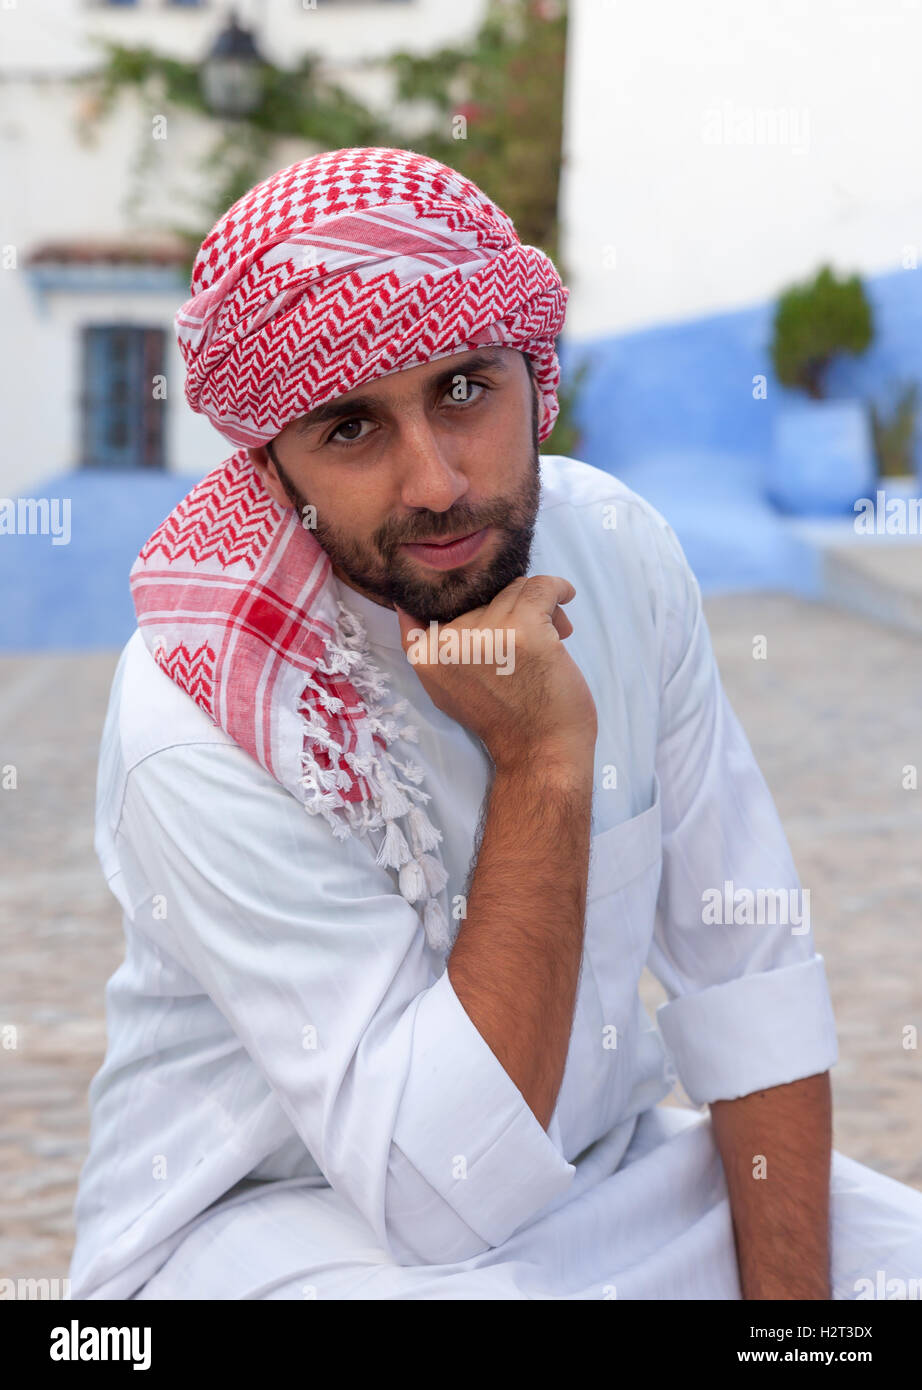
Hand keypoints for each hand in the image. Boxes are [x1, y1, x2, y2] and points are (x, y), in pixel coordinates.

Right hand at [396, 575, 597, 775]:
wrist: (538, 753)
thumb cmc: (502, 721)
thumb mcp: (445, 688)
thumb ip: (431, 648)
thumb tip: (432, 598)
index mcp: (425, 653)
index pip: (435, 599)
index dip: (462, 599)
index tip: (485, 609)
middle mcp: (450, 639)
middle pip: (483, 592)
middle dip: (511, 608)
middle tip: (531, 637)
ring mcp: (486, 632)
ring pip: (515, 589)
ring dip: (539, 605)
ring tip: (554, 632)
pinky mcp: (523, 629)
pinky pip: (541, 587)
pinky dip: (558, 589)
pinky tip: (566, 596)